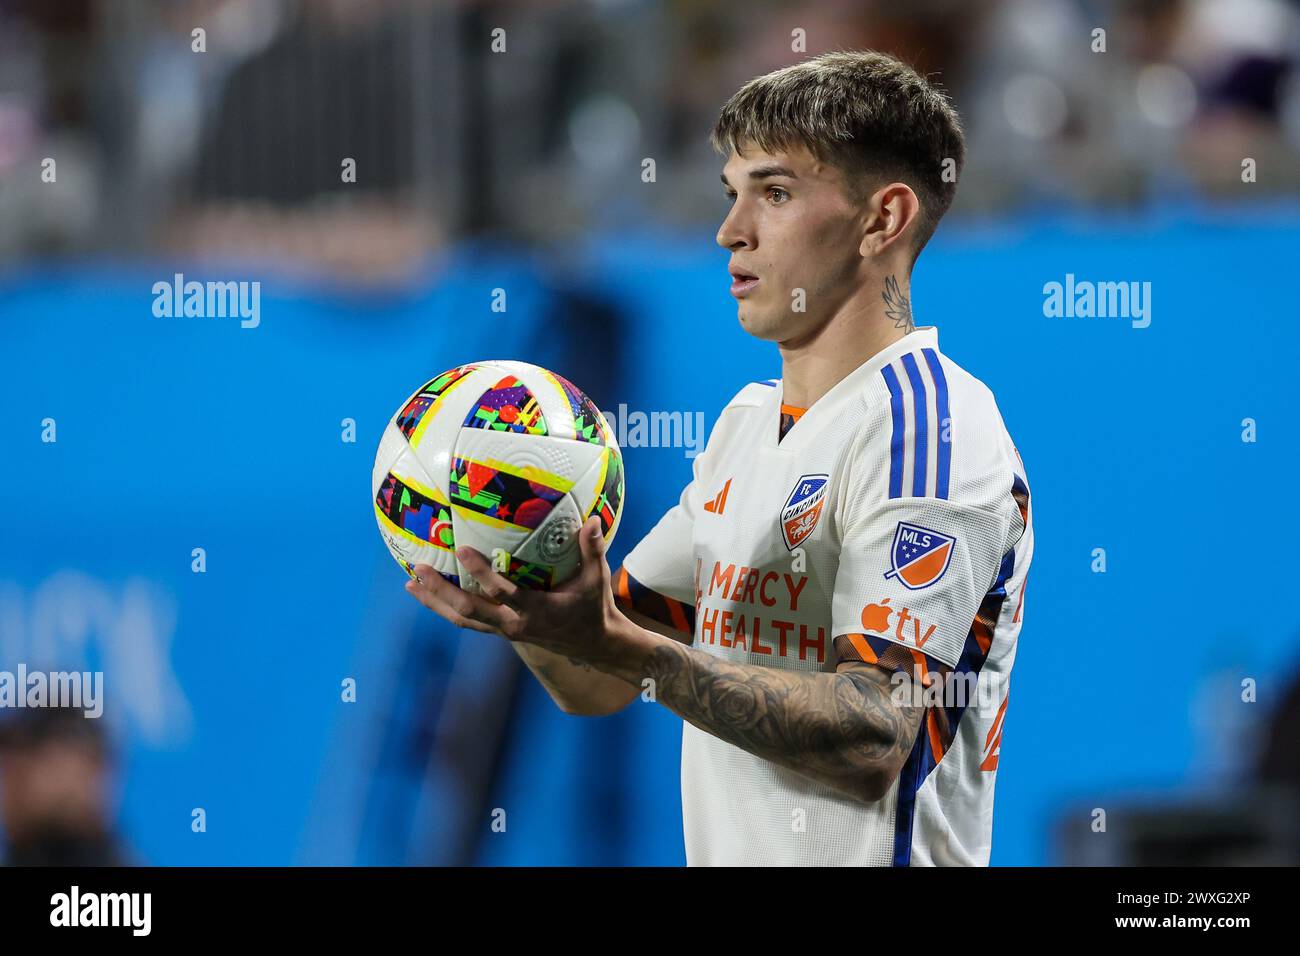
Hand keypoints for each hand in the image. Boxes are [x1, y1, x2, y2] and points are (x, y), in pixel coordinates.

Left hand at [403, 516, 627, 666]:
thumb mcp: (596, 579)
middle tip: (418, 569)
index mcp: (535, 610)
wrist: (593, 643)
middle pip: (469, 609)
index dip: (480, 573)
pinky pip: (469, 621)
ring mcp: (505, 630)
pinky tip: (430, 595)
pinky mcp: (501, 631)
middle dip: (441, 591)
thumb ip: (593, 550)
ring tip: (412, 584)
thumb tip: (595, 521)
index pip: (501, 592)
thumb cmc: (593, 606)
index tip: (462, 550)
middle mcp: (514, 624)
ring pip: (462, 619)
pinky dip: (447, 608)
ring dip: (436, 603)